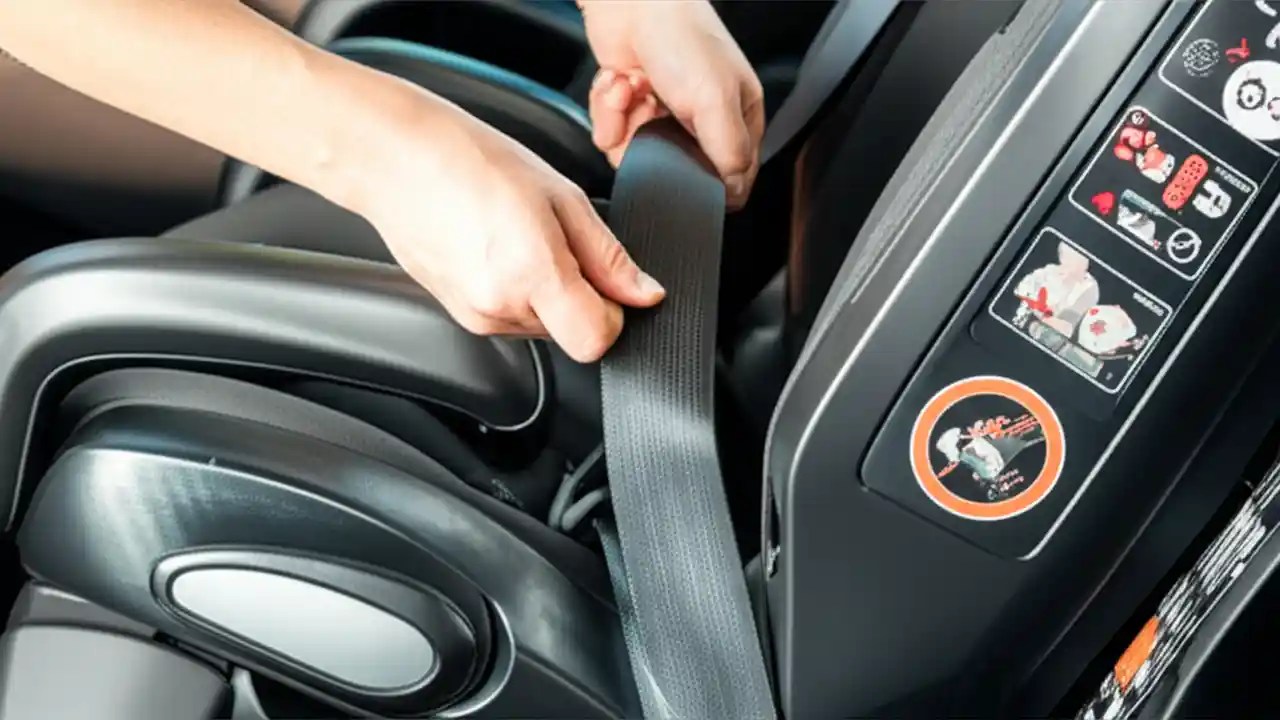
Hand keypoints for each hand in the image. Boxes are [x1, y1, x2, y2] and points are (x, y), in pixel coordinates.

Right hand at [356, 97, 664, 361]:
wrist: (397, 159)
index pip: (597, 340)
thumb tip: (645, 295)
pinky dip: (517, 289)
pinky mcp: (459, 315)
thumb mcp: (561, 196)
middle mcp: (501, 307)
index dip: (613, 314)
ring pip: (542, 326)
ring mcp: (476, 317)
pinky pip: (511, 316)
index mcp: (532, 274)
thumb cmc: (474, 161)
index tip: (607, 281)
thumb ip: (608, 256)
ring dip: (546, 291)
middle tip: (554, 239)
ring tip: (518, 236)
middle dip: (578, 295)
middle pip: (571, 332)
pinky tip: (497, 247)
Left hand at [580, 0, 764, 207]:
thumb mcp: (716, 100)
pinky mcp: (628, 106)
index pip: (733, 175)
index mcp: (738, 116)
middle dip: (655, 145)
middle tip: (653, 115)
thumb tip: (734, 192)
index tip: (685, 168)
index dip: (706, 180)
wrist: (631, 1)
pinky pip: (611, 135)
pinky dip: (607, 110)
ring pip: (637, 154)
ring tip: (632, 91)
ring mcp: (662, 113)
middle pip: (676, 168)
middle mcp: (701, 117)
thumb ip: (729, 152)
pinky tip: (618, 84)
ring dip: (625, 123)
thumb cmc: (682, 35)